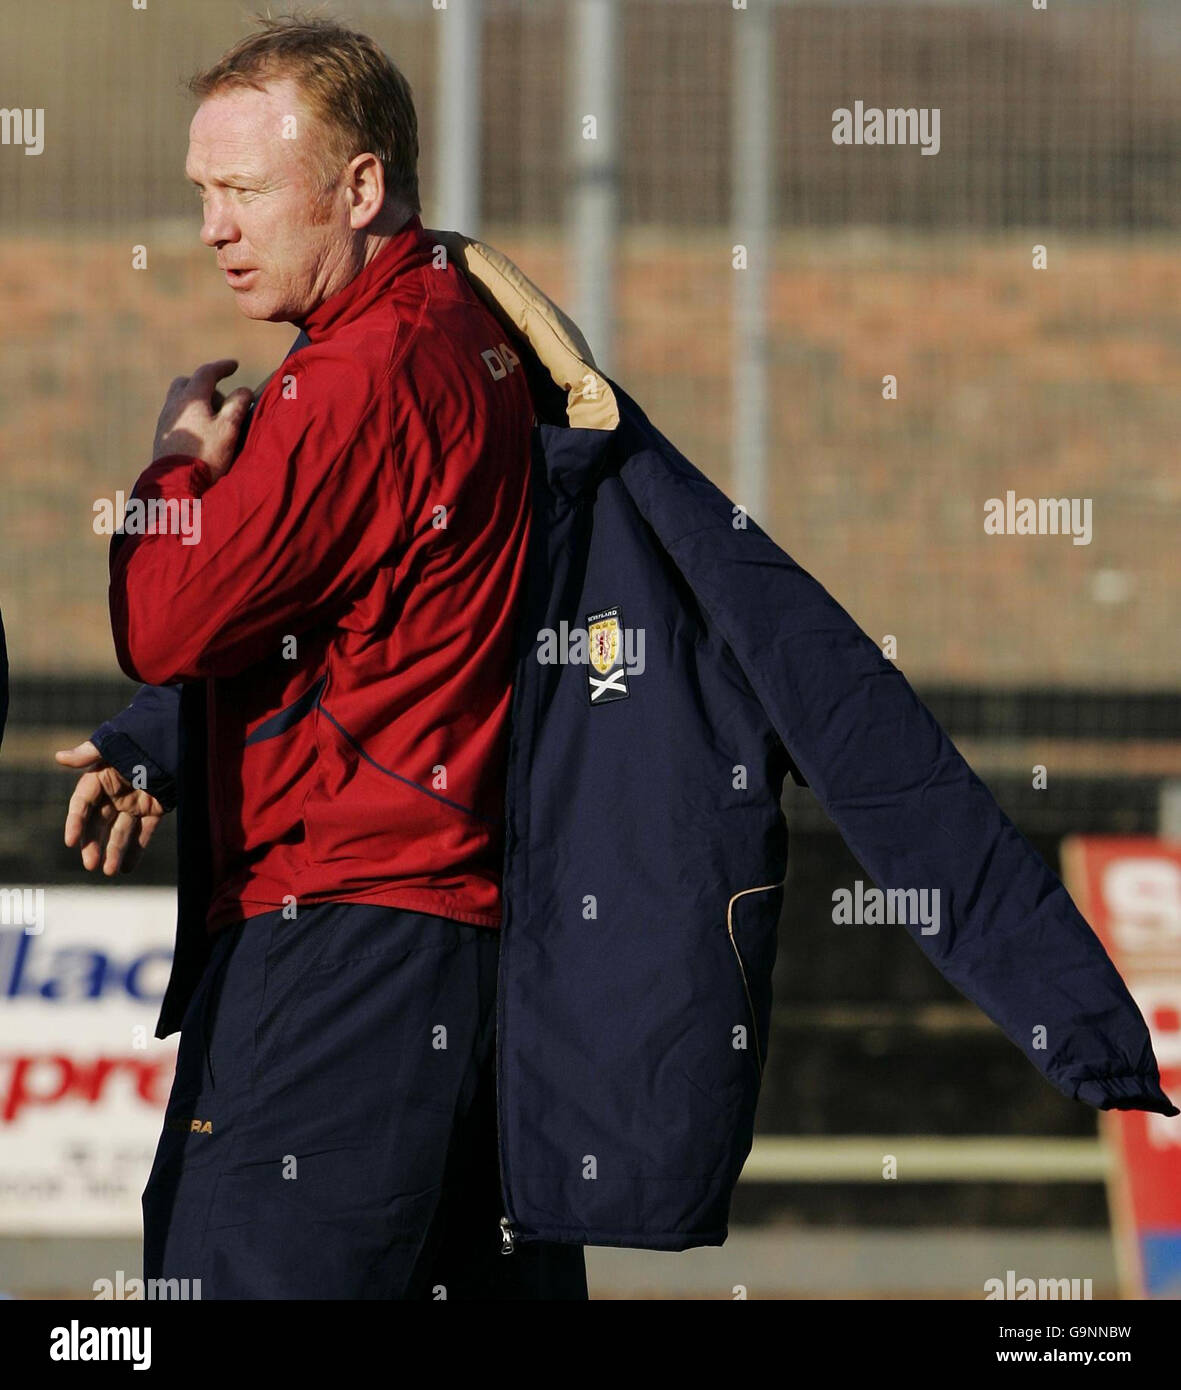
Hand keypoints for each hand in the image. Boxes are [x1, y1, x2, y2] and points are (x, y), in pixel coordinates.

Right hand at [55, 741, 166, 875]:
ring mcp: (135, 801)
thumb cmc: (143, 735)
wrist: (179, 735)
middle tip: (90, 865)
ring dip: (114, 851)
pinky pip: (145, 831)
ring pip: (121, 831)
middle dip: (94, 844)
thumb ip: (89, 753)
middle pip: (98, 823)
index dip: (75, 822)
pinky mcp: (155, 808)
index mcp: (101, 777)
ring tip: (111, 872)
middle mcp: (115, 792)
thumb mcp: (116, 743)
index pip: (82, 804)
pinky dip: (137, 849)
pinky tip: (128, 868)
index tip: (70, 842)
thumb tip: (58, 758)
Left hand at [152, 358, 253, 478]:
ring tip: (212, 420)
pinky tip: (199, 433)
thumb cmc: (206, 454)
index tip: (234, 366)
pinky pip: (176, 415)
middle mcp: (174, 404)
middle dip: (205, 385)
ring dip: (197, 402)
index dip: (222, 367)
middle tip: (221, 401)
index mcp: (191, 398)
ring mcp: (165, 420)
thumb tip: (244, 391)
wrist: (178, 483)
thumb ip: (237, 405)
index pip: (206, 372)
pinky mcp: (162, 435)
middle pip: (187, 382)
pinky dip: (190, 415)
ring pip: (180, 399)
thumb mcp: (229, 428)